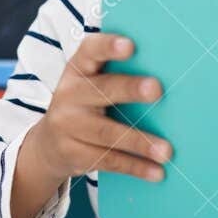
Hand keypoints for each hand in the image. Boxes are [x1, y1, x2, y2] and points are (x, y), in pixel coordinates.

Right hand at [26, 33, 171, 183]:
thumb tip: (169, 73)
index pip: (90, 51)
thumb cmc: (84, 106)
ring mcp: (69, 126)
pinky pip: (109, 160)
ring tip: (166, 151)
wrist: (47, 145)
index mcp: (78, 70)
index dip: (108, 47)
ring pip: (108, 133)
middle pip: (102, 90)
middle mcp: (69, 95)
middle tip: (157, 89)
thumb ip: (117, 75)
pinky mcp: (74, 154)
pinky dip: (136, 167)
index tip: (130, 45)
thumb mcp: (90, 85)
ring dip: (140, 142)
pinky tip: (158, 172)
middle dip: (130, 89)